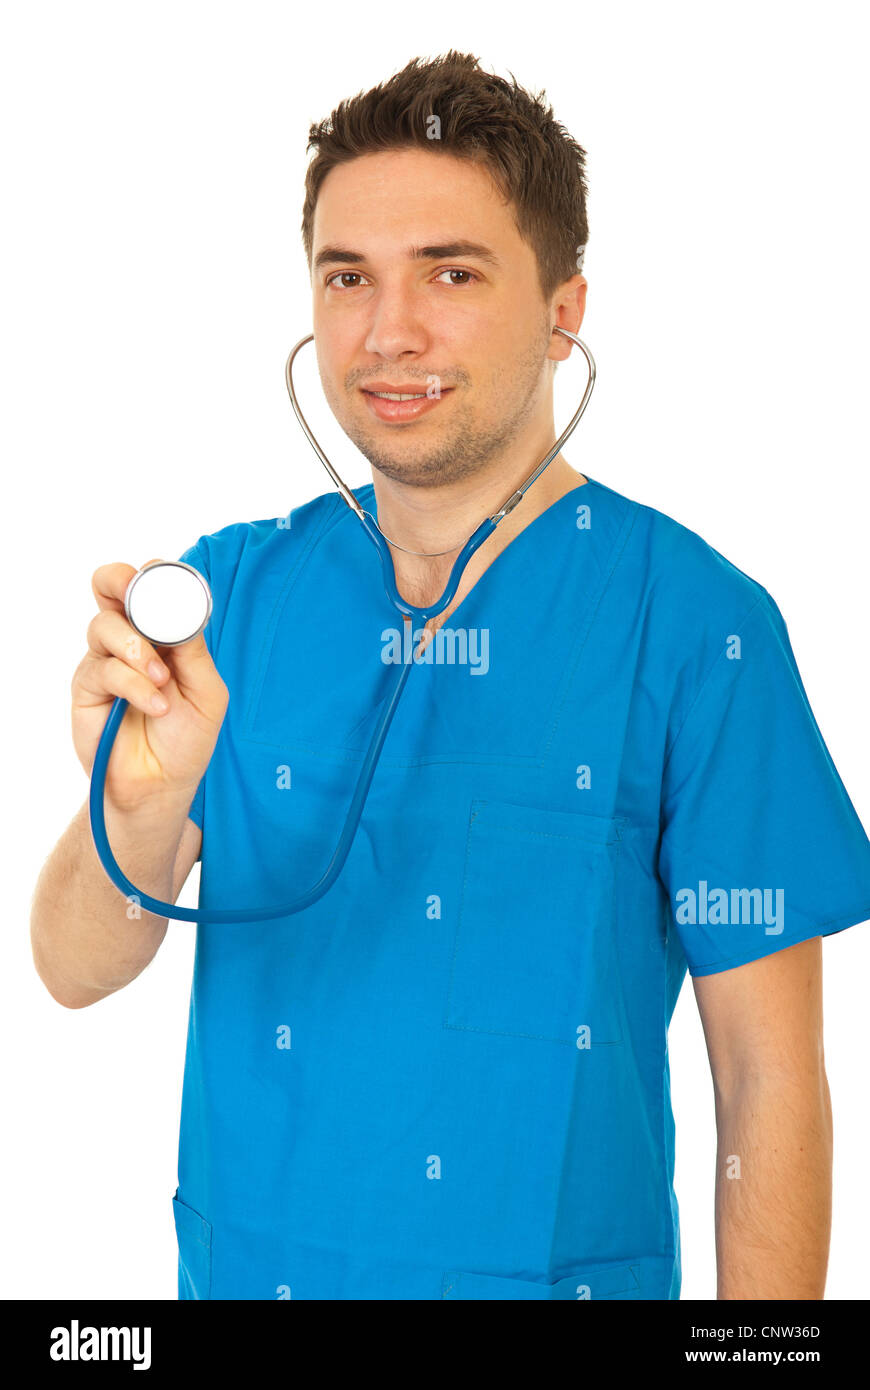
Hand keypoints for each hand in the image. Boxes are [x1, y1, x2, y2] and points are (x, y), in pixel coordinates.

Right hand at [72, 560, 228, 812]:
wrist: (161, 786)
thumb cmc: (186, 739)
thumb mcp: (206, 692)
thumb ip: (192, 651)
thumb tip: (181, 611)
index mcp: (165, 634)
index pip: (152, 590)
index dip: (155, 575)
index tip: (165, 579)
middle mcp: (132, 639)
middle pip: (110, 587)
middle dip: (121, 581)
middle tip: (136, 594)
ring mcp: (106, 660)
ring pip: (105, 625)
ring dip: (137, 649)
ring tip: (162, 681)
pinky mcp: (88, 686)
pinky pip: (103, 668)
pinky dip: (133, 684)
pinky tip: (155, 704)